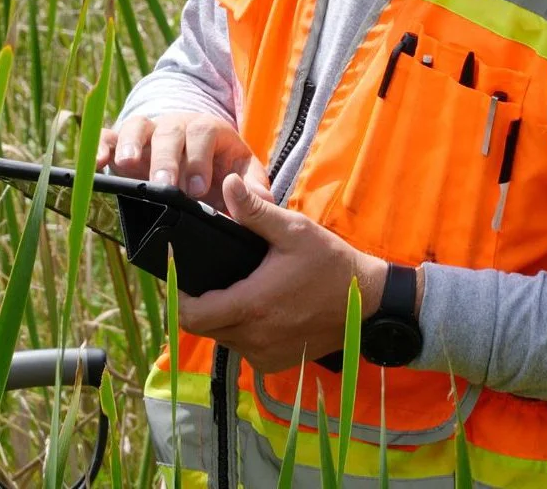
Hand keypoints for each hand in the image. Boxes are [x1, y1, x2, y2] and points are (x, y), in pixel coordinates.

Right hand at [96, 112, 271, 211]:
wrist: (194, 143)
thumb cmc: (220, 162)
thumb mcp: (241, 168)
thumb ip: (253, 185)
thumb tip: (264, 202)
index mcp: (207, 128)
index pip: (203, 134)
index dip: (199, 158)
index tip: (197, 189)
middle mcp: (176, 124)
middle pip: (169, 132)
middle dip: (166, 159)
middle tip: (164, 187)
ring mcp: (148, 130)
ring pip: (137, 127)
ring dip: (131, 145)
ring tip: (127, 168)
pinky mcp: (124, 139)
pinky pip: (109, 135)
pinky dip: (101, 146)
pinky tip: (95, 165)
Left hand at [178, 174, 388, 373]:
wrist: (368, 303)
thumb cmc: (331, 263)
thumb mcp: (294, 230)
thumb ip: (255, 211)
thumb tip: (228, 183)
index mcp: (252, 305)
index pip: (192, 315)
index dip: (177, 297)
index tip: (178, 275)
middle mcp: (254, 338)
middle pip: (203, 327)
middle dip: (198, 304)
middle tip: (203, 276)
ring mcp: (265, 355)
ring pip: (222, 338)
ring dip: (219, 317)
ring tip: (229, 286)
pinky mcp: (276, 363)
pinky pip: (243, 348)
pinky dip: (240, 331)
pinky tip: (252, 306)